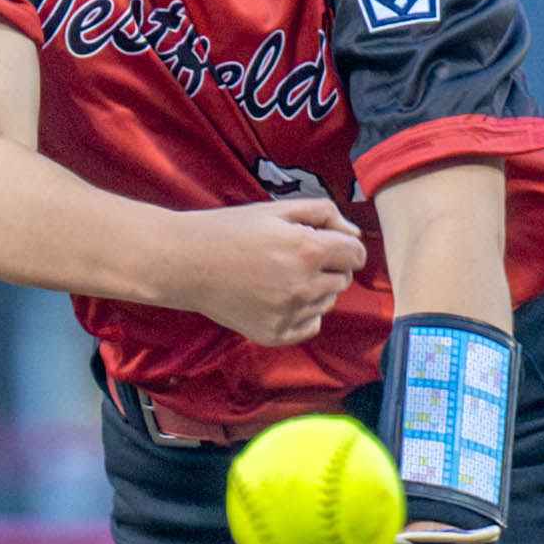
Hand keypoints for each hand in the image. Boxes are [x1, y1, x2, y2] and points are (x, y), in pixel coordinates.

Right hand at [163, 195, 365, 346]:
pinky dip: (302, 313)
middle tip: (296, 256)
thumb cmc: (231, 230)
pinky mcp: (274, 334)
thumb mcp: (278, 209)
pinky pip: (310, 326)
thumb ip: (324, 213)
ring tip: (281, 275)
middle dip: (329, 266)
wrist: (187, 262)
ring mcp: (289, 314)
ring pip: (327, 302)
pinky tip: (277, 297)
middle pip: (343, 279)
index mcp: (309, 250)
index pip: (356, 255)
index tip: (330, 244)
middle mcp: (304, 285)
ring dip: (315, 289)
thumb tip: (354, 234)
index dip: (345, 246)